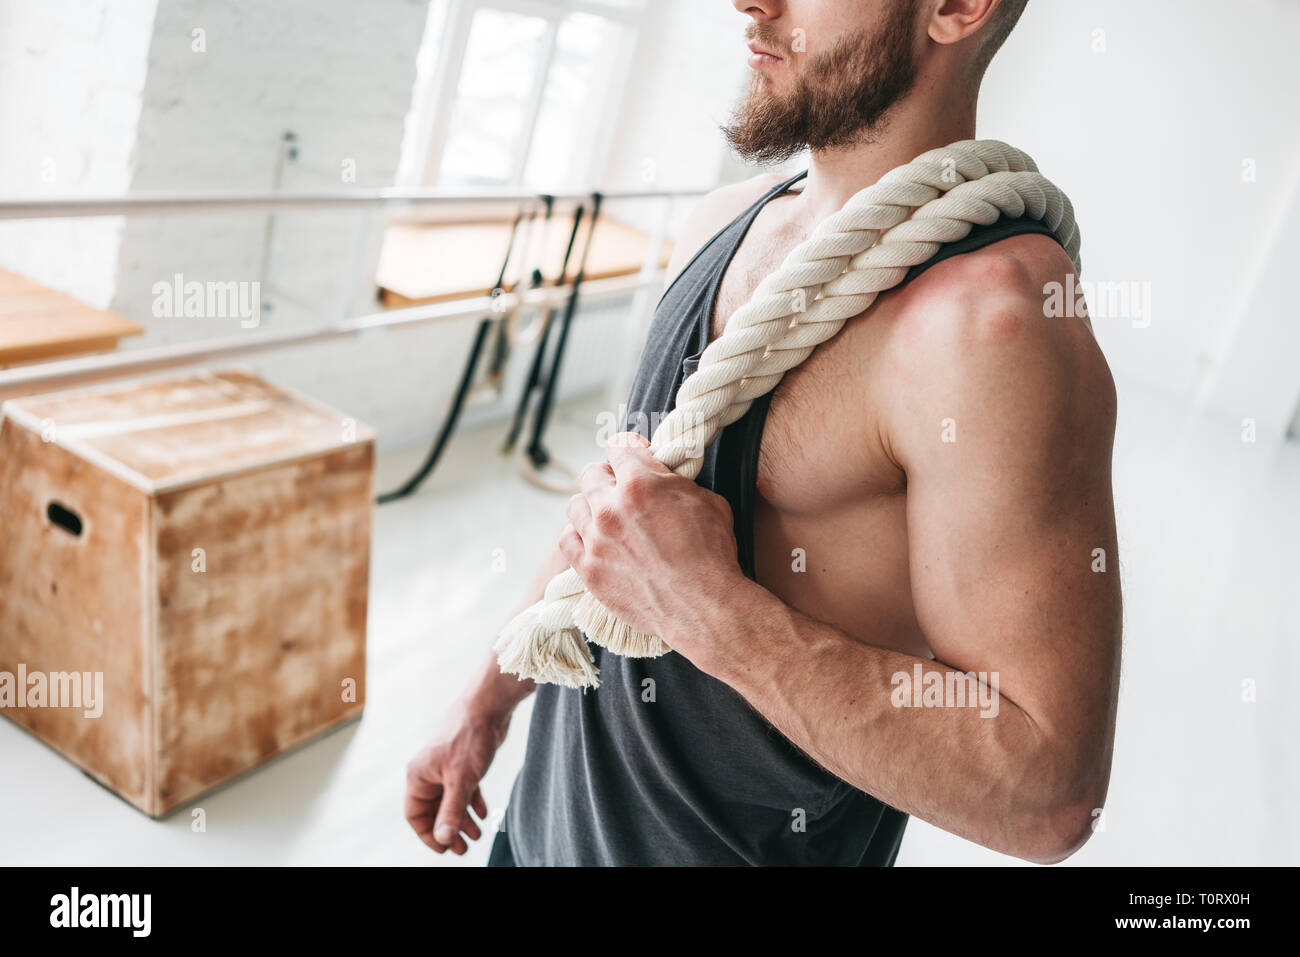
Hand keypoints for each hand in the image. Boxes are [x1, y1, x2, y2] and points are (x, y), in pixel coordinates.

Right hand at [405, 700, 509, 854]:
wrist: (488, 706)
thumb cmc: (469, 738)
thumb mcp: (461, 780)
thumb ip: (451, 811)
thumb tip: (443, 838)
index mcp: (419, 776)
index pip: (415, 814)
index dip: (427, 834)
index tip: (444, 849)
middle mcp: (429, 772)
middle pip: (433, 810)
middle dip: (447, 830)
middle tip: (463, 849)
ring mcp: (446, 766)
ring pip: (451, 800)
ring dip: (462, 819)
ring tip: (477, 835)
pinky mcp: (464, 761)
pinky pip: (464, 789)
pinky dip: (472, 803)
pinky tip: (483, 814)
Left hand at [558, 432, 749, 663]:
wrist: (703, 607)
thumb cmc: (712, 556)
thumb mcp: (709, 502)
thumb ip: (677, 483)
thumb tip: (667, 478)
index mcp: (640, 482)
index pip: (619, 446)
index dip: (629, 449)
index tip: (633, 456)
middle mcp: (611, 507)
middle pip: (591, 473)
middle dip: (607, 477)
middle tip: (621, 489)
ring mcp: (596, 539)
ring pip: (575, 505)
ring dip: (590, 506)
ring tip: (606, 517)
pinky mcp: (588, 569)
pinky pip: (566, 541)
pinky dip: (577, 537)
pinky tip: (593, 540)